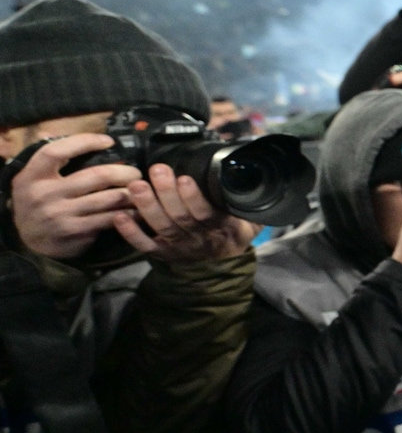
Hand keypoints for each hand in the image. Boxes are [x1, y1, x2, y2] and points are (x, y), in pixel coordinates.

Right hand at [9, 135, 141, 258]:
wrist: (25, 240)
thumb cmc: (36, 201)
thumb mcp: (31, 179)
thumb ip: (50, 158)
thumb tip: (70, 132)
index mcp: (31, 175)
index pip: (57, 151)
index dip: (84, 141)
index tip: (108, 141)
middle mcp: (44, 194)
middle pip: (96, 175)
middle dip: (125, 172)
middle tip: (136, 174)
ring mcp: (59, 214)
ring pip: (108, 198)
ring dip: (131, 193)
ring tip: (142, 190)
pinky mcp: (74, 231)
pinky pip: (108, 219)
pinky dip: (128, 213)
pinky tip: (138, 210)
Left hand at [113, 163, 254, 261]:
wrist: (225, 262)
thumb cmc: (235, 230)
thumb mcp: (252, 219)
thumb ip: (249, 202)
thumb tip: (246, 175)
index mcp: (223, 228)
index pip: (208, 214)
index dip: (194, 197)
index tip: (184, 177)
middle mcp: (200, 239)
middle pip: (181, 217)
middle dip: (166, 193)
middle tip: (156, 170)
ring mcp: (179, 247)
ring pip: (162, 227)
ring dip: (147, 206)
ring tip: (136, 186)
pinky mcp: (163, 253)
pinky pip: (145, 245)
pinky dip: (131, 233)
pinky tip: (119, 217)